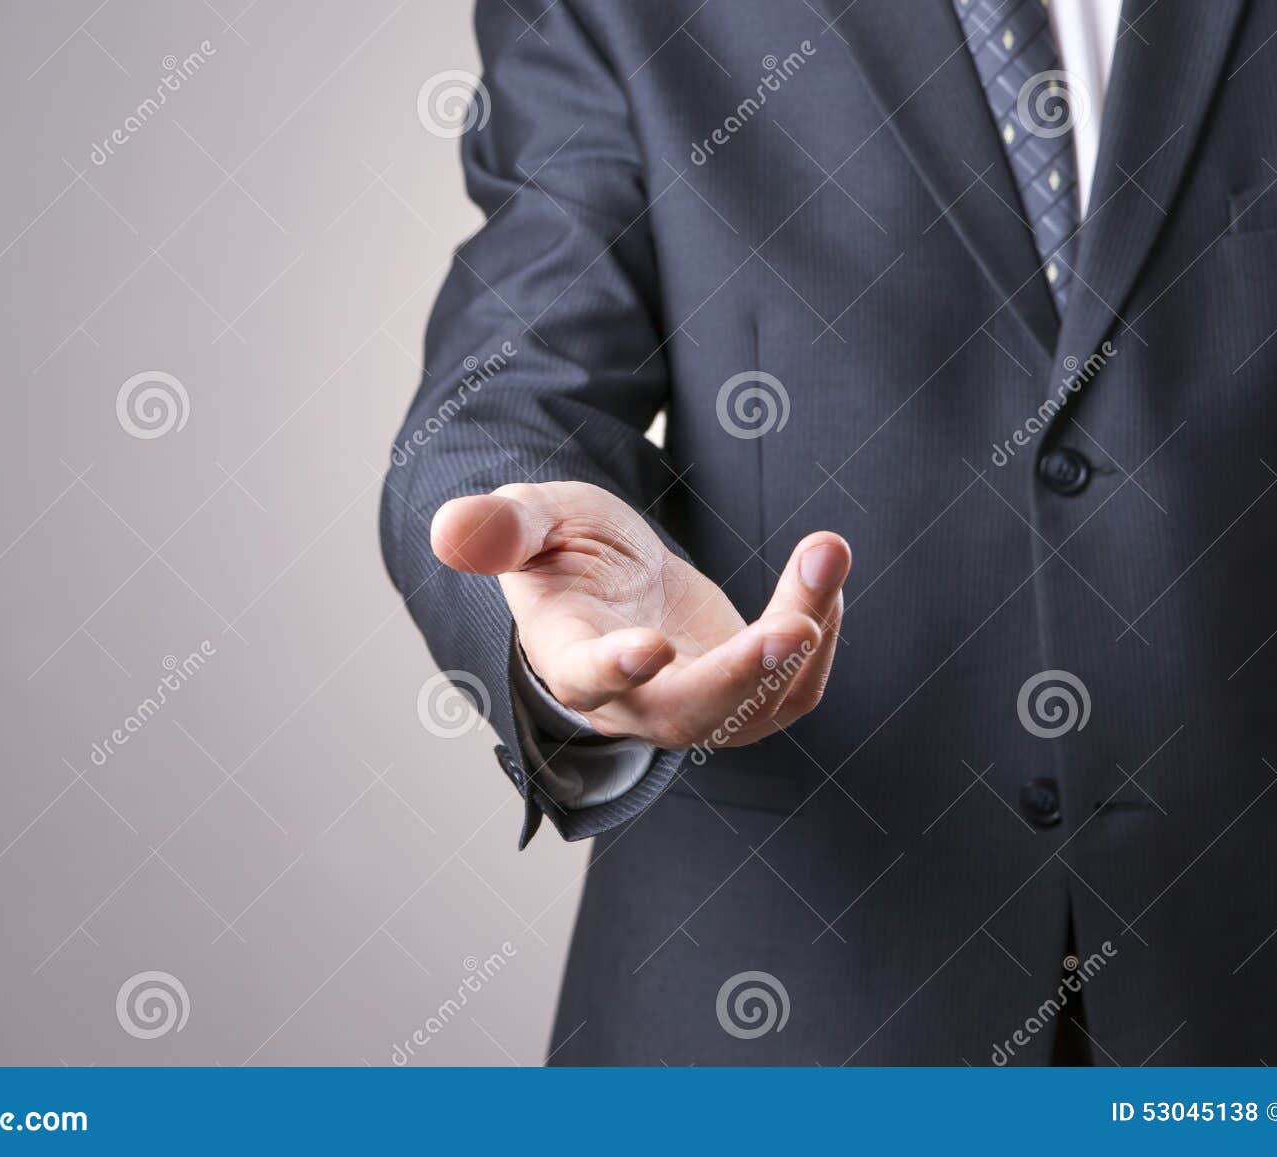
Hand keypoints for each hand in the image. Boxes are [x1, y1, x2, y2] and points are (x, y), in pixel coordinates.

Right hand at [430, 481, 849, 749]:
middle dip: (743, 677)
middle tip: (794, 624)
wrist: (609, 577)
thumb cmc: (561, 546)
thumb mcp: (532, 518)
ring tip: (826, 552)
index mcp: (567, 653)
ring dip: (803, 640)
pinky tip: (826, 576)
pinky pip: (793, 691)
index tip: (651, 645)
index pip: (587, 678)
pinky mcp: (740, 694)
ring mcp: (692, 703)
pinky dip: (821, 637)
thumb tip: (450, 531)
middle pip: (689, 714)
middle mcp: (631, 699)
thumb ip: (500, 527)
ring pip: (756, 707)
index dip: (617, 669)